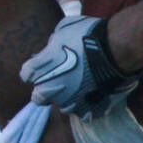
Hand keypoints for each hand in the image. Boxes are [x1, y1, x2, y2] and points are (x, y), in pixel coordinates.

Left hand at [20, 13, 137, 117]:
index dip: (35, 70)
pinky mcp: (87, 110)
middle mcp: (49, 90)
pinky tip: (95, 94)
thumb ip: (53, 42)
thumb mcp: (64, 28)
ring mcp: (68, 103)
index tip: (45, 66)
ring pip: (62, 107)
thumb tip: (53, 47)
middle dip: (46, 90)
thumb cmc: (88, 35)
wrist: (115, 49)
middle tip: (60, 80)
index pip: (26, 75)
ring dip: (68, 98)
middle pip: (38, 97)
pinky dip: (88, 106)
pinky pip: (84, 113)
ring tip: (82, 86)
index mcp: (39, 69)